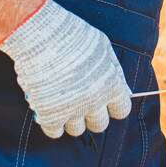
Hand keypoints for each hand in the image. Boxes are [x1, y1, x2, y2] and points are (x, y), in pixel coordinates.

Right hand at [0, 0, 131, 137]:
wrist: (40, 34)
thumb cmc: (73, 36)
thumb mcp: (103, 47)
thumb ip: (115, 71)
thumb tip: (125, 90)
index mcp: (111, 85)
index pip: (121, 110)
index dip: (113, 106)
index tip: (105, 101)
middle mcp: (95, 101)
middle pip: (100, 124)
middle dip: (92, 115)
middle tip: (80, 100)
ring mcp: (72, 110)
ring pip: (77, 130)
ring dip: (70, 118)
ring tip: (62, 101)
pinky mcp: (49, 115)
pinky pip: (54, 132)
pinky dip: (51, 123)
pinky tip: (48, 108)